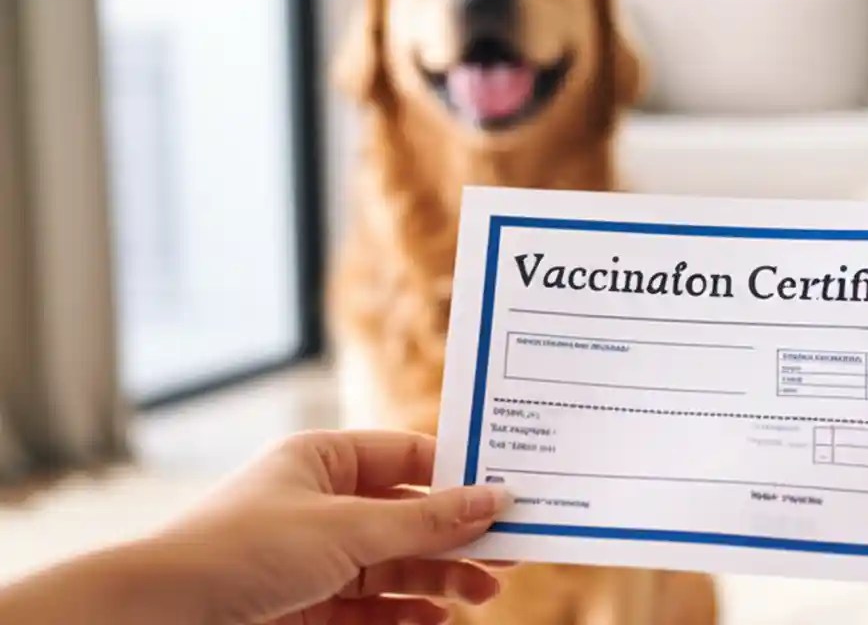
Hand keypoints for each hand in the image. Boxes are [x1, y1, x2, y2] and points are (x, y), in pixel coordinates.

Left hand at [157, 430, 510, 623]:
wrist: (160, 616)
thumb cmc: (245, 549)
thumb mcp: (348, 528)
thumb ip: (427, 519)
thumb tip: (494, 498)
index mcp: (324, 459)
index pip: (409, 456)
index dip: (459, 475)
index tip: (509, 496)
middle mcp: (322, 502)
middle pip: (409, 515)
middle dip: (457, 537)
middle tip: (510, 554)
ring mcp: (314, 555)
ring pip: (395, 563)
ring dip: (440, 578)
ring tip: (484, 594)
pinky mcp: (307, 603)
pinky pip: (370, 606)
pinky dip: (405, 613)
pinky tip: (436, 619)